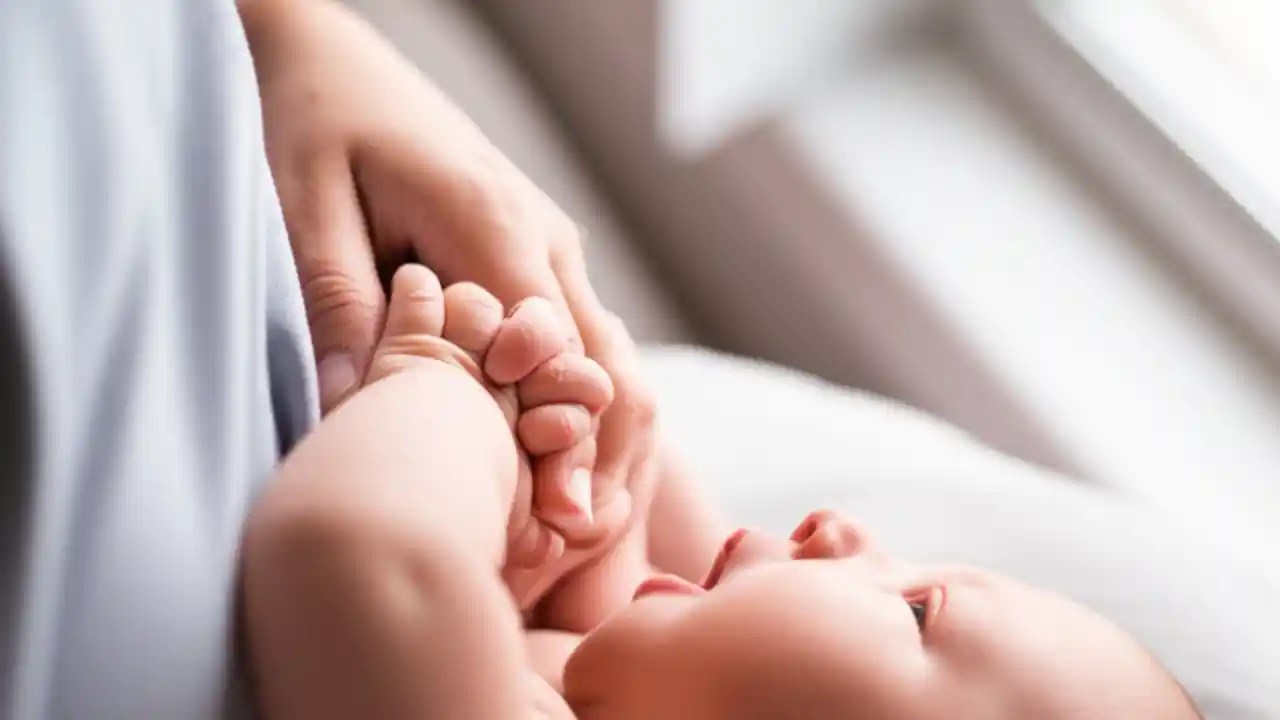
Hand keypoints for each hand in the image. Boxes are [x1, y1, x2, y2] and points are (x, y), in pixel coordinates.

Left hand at [240, 0, 656, 597]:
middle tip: (572, 537)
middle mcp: (542, 237)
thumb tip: (362, 409)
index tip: (557, 520)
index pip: (558, 348)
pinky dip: (586, 407)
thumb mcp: (305, 202)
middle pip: (609, 361)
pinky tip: (559, 463)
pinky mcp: (539, 257)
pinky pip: (587, 341)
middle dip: (603, 453)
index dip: (567, 438)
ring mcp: (550, 246)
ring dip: (604, 436)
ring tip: (576, 521)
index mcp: (491, 221)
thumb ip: (342, 301)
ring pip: (613, 355)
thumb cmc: (316, 118)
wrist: (333, 54)